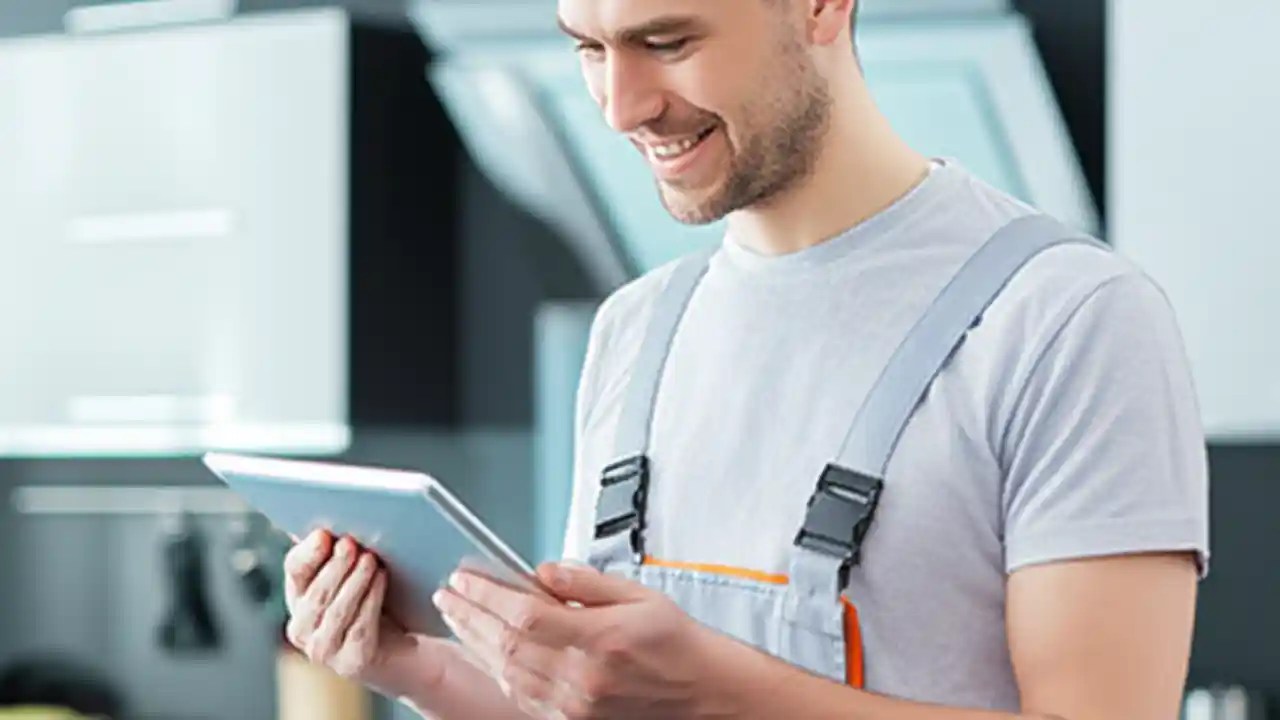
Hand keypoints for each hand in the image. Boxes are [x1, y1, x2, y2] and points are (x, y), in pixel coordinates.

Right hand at [283, 530, 455, 699]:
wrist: (403, 649)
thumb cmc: (376, 604)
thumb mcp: (355, 574)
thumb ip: (338, 551)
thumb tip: (330, 523)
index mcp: (299, 596)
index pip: (295, 569)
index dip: (308, 552)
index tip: (324, 534)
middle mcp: (302, 627)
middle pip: (315, 592)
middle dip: (335, 566)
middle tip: (352, 543)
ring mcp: (323, 650)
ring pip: (336, 610)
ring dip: (354, 582)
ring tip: (370, 560)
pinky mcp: (350, 663)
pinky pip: (358, 628)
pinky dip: (370, 601)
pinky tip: (382, 581)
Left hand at [434, 562, 738, 719]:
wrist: (701, 691)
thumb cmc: (675, 643)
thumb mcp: (638, 595)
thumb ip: (585, 582)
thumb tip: (542, 571)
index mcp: (602, 639)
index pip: (526, 614)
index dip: (488, 595)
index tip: (466, 578)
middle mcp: (584, 677)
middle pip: (508, 644)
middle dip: (470, 615)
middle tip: (450, 593)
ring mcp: (576, 705)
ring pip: (508, 672)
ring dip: (476, 642)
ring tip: (459, 616)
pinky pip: (522, 695)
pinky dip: (499, 670)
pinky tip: (489, 651)